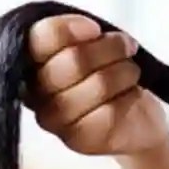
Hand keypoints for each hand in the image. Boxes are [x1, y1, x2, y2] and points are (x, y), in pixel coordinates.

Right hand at [25, 14, 168, 156]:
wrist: (136, 121)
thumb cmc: (110, 75)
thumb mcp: (95, 46)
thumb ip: (82, 35)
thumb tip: (90, 30)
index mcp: (32, 63)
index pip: (39, 38)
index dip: (69, 29)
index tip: (95, 29)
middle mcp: (36, 94)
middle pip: (74, 59)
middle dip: (110, 47)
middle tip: (127, 47)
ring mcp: (55, 120)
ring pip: (99, 83)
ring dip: (126, 71)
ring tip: (131, 73)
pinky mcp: (79, 139)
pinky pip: (111, 110)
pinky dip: (130, 96)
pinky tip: (131, 96)